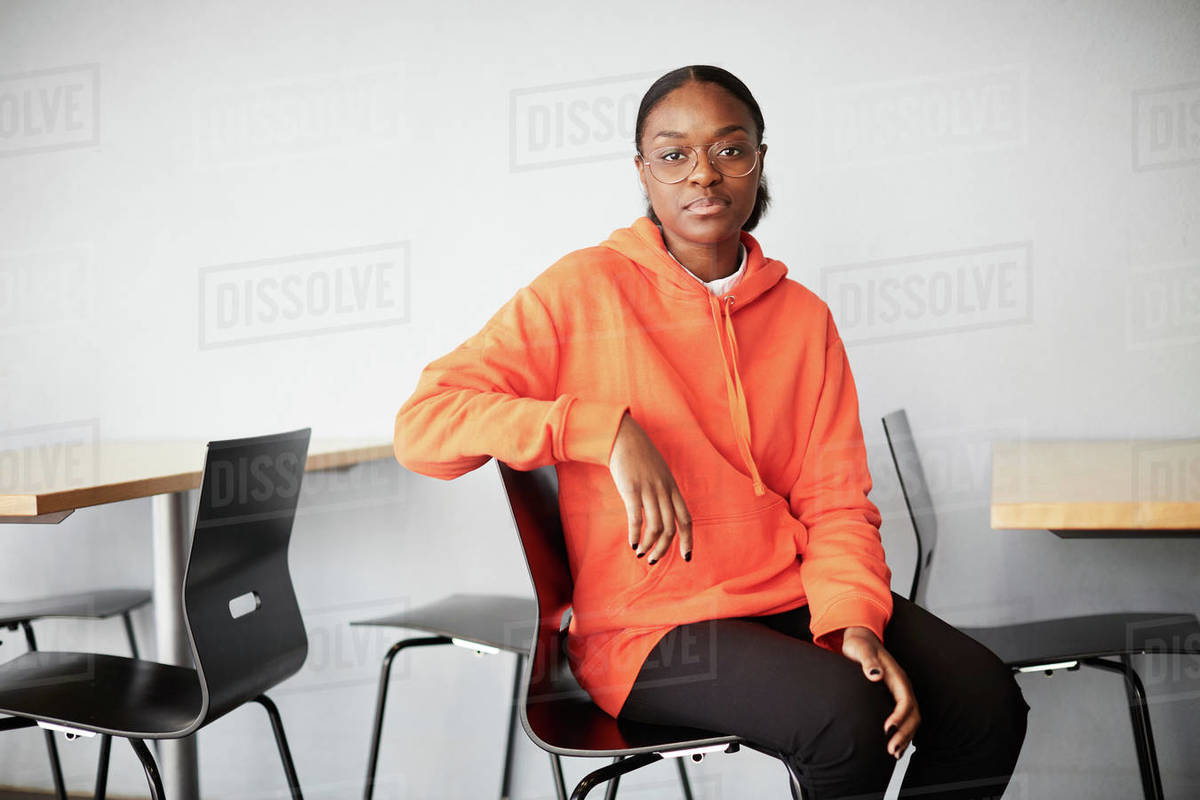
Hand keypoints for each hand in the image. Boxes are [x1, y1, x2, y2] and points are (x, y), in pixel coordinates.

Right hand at [608, 412, 692, 564]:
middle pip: (671, 528)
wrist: (623, 437)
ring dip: (649, 545)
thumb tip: (662, 511)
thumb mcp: (658, 473)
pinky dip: (636, 535)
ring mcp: (648, 490)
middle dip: (664, 548)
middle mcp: (664, 491)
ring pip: (655, 526)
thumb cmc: (639, 456)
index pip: (686, 519)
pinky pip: (637, 518)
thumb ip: (663, 491)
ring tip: (642, 554)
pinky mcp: (631, 489)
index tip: (686, 556)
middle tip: (654, 560)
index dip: (688, 540)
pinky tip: (632, 544)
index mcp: (672, 488)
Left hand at [839, 626, 920, 759]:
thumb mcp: (860, 649)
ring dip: (906, 737)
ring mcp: (900, 694)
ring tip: (894, 753)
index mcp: (897, 677)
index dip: (899, 716)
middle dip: (905, 733)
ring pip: (912, 719)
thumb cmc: (859, 645)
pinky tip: (894, 746)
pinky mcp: (894, 699)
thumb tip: (875, 674)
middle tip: (892, 750)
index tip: (887, 729)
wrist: (861, 640)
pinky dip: (903, 733)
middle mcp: (902, 687)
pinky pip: (905, 719)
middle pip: (913, 714)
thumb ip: (867, 661)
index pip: (905, 701)